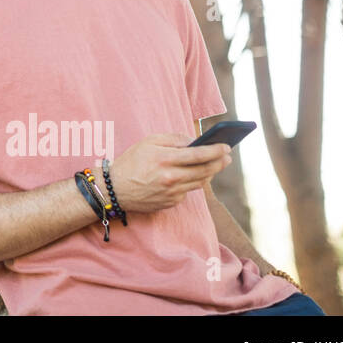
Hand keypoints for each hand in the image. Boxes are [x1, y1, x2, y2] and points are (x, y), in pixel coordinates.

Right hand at [103, 133, 230, 213]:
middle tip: (227, 157)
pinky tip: (186, 176)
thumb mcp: (148, 142)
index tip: (227, 147)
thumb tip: (194, 141)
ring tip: (213, 165)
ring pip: (200, 182)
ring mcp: (172, 192)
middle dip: (220, 163)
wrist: (115, 189)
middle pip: (205, 170)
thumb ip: (173, 139)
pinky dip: (190, 183)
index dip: (216, 151)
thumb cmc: (131, 161)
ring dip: (208, 173)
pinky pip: (187, 191)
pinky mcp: (171, 203)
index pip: (199, 155)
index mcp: (165, 159)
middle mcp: (171, 177)